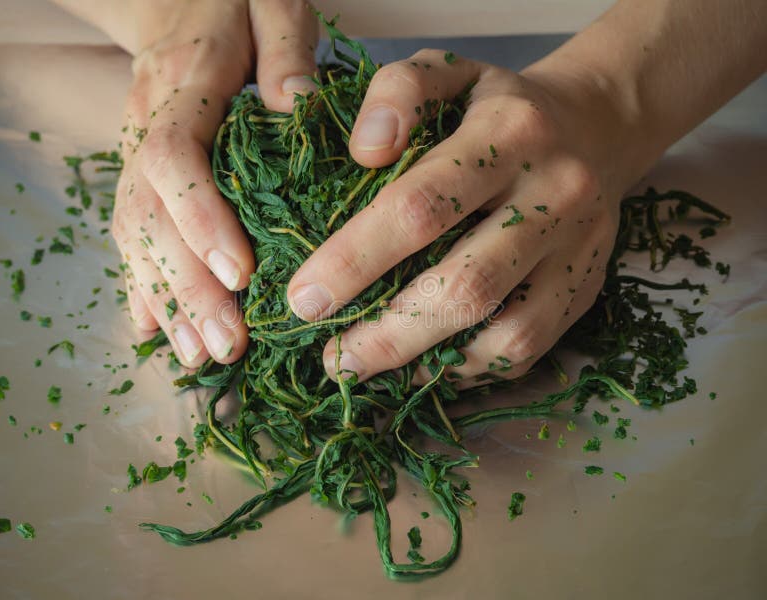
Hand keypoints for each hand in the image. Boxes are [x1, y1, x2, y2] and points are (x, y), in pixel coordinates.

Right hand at [112, 0, 317, 365]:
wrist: (175, 1)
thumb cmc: (233, 2)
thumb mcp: (270, 4)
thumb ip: (284, 50)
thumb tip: (295, 108)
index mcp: (182, 86)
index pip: (174, 159)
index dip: (200, 219)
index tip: (239, 273)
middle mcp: (143, 127)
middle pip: (151, 216)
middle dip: (188, 287)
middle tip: (229, 345)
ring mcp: (132, 155)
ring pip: (134, 236)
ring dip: (167, 302)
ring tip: (201, 357)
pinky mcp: (138, 176)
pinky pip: (130, 235)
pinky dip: (143, 286)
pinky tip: (158, 332)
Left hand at [286, 49, 633, 386]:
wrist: (598, 124)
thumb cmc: (499, 105)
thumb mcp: (446, 68)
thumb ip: (397, 92)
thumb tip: (363, 153)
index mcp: (508, 134)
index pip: (421, 206)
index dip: (356, 260)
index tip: (304, 300)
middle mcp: (553, 194)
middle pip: (465, 285)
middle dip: (389, 334)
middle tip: (334, 360)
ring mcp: (578, 248)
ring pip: (506, 332)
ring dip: (430, 363)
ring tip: (372, 366)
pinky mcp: (586, 286)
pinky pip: (530, 346)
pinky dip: (472, 367)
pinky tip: (428, 361)